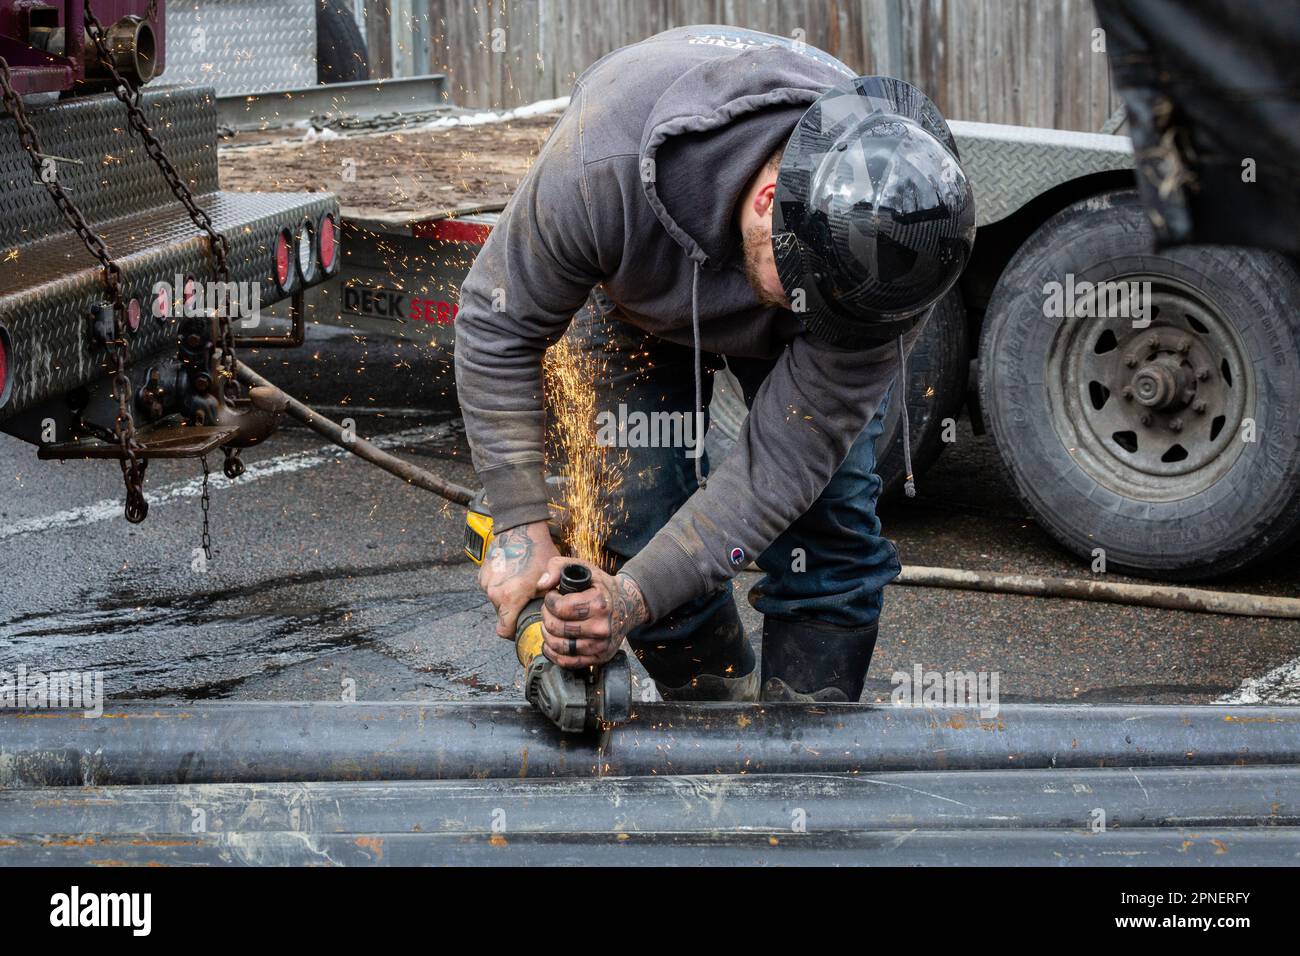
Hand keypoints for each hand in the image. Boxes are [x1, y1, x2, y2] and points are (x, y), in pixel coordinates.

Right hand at [478, 521, 559, 638]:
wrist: (520, 526)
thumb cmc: (537, 551)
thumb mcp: (551, 579)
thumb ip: (549, 602)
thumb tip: (553, 617)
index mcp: (509, 598)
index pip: (504, 631)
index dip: (514, 632)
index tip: (522, 627)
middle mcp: (493, 592)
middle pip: (502, 615)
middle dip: (514, 612)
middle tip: (528, 600)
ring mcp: (486, 582)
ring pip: (497, 601)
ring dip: (507, 598)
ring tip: (522, 584)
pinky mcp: (483, 573)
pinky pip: (492, 587)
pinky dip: (501, 585)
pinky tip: (513, 575)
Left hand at [537, 557, 647, 667]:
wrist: (627, 605)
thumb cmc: (601, 587)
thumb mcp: (583, 568)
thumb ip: (557, 567)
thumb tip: (542, 585)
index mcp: (599, 604)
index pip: (560, 608)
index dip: (549, 601)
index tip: (552, 597)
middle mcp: (602, 627)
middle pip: (557, 627)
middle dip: (546, 616)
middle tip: (550, 610)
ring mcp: (601, 645)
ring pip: (559, 646)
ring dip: (547, 634)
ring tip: (550, 624)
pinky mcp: (599, 657)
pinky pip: (567, 662)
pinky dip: (553, 653)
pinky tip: (552, 642)